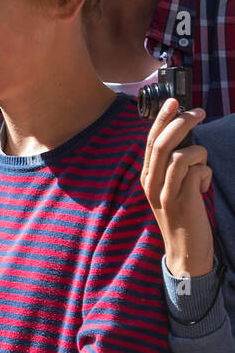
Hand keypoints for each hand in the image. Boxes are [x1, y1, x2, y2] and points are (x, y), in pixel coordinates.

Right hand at [141, 98, 214, 277]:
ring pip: (182, 153)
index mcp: (147, 176)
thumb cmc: (184, 216)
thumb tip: (186, 141)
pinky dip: (206, 173)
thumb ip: (173, 167)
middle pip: (163, 141)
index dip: (161, 118)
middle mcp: (150, 181)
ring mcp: (164, 190)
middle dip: (182, 121)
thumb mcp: (172, 189)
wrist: (185, 251)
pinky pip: (195, 170)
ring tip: (204, 168)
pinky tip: (204, 187)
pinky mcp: (180, 199)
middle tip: (199, 111)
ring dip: (200, 154)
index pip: (151, 140)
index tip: (173, 100)